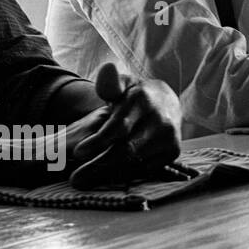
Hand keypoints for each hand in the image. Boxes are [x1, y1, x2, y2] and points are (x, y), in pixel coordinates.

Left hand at [69, 63, 183, 185]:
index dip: (99, 141)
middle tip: (76, 178)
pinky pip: (145, 168)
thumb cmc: (134, 96)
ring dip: (108, 173)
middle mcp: (160, 119)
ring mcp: (169, 137)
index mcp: (143, 100)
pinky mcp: (173, 150)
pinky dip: (124, 173)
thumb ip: (109, 82)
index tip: (78, 151)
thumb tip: (106, 69)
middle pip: (126, 150)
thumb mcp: (122, 84)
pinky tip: (109, 173)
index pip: (119, 127)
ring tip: (85, 178)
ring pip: (135, 162)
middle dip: (98, 165)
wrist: (167, 102)